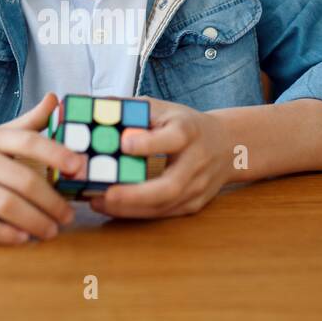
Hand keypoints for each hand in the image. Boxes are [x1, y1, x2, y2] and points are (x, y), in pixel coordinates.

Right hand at [0, 93, 82, 243]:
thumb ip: (25, 123)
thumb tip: (56, 100)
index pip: (29, 141)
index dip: (57, 153)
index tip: (79, 168)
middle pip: (24, 182)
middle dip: (52, 202)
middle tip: (68, 216)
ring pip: (7, 206)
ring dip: (35, 222)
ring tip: (50, 231)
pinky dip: (6, 234)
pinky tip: (22, 239)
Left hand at [88, 97, 232, 219]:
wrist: (228, 146)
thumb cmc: (185, 124)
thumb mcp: (163, 108)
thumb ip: (131, 107)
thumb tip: (93, 106)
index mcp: (189, 131)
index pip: (174, 138)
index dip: (150, 143)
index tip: (124, 143)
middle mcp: (196, 161)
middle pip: (171, 185)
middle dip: (136, 194)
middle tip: (106, 193)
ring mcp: (197, 187)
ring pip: (164, 205)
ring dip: (128, 208)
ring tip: (97, 201)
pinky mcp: (193, 204)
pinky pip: (162, 214)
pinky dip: (134, 213)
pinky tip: (109, 206)